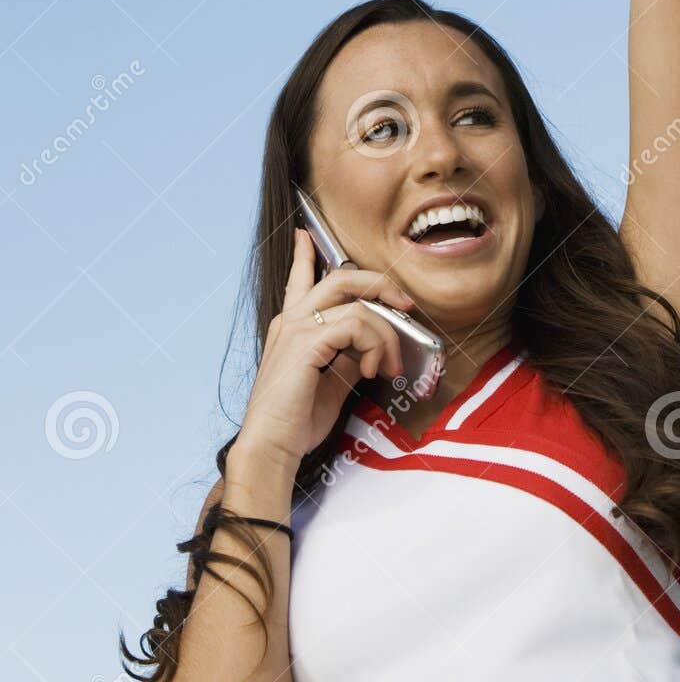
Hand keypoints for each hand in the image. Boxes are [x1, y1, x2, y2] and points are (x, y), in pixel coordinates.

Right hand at [234, 227, 415, 476]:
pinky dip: (376, 346)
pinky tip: (373, 371)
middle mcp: (292, 320)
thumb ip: (347, 356)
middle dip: (381, 284)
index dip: (304, 254)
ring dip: (387, 334)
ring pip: (359, 303)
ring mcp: (298, 328)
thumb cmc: (296, 421)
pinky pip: (358, 325)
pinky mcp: (308, 342)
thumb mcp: (330, 381)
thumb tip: (370, 346)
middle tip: (405, 305)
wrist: (272, 447)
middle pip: (342, 276)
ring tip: (389, 365)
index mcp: (293, 327)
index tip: (304, 234)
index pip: (299, 278)